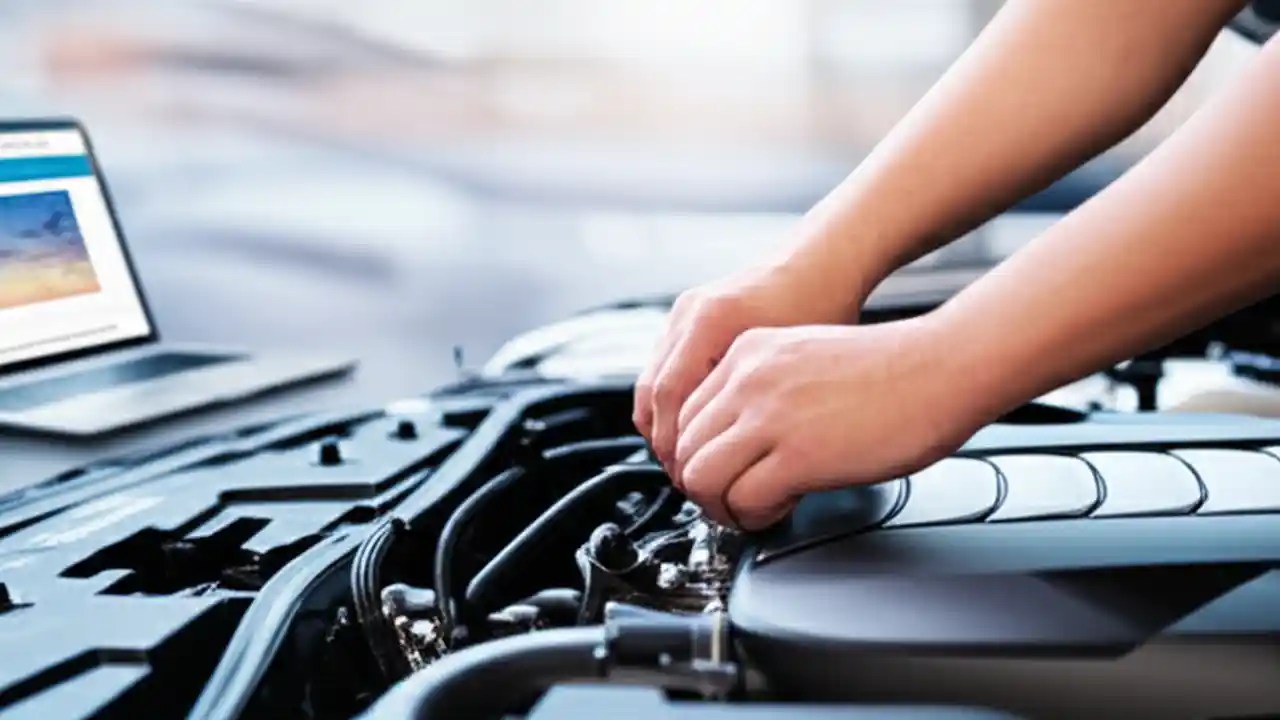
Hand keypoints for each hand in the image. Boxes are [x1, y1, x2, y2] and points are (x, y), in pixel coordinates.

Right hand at [634, 262, 860, 471]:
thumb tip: (740, 458)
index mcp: (711, 321)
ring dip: (665, 425)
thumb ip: (760, 406)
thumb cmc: (820, 303)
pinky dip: (673, 404)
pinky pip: (664, 370)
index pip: (668, 397)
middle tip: (686, 477)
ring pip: (652, 384)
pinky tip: (697, 428)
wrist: (820, 262)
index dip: (674, 444)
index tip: (691, 477)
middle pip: (652, 394)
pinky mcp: (688, 320)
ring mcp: (683, 315)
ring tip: (689, 460)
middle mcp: (689, 315)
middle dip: (665, 442)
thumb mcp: (795, 364)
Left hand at [672, 317, 981, 529]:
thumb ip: (765, 387)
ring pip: (701, 477)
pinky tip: (780, 511)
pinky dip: (753, 517)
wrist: (940, 367)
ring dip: (720, 506)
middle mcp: (748, 379)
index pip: (684, 413)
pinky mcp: (798, 455)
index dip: (697, 454)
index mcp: (747, 353)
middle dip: (702, 486)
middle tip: (730, 502)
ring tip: (750, 511)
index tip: (719, 473)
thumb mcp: (805, 357)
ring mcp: (769, 416)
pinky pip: (744, 500)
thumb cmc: (890, 369)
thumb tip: (741, 435)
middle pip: (684, 449)